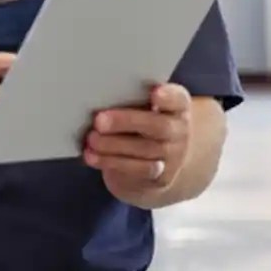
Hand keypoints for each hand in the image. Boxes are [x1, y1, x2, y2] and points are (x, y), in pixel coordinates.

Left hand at [82, 84, 191, 201]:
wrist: (161, 160)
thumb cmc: (145, 122)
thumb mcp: (146, 107)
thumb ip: (133, 98)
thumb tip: (99, 94)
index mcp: (178, 107)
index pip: (178, 99)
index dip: (169, 96)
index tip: (155, 92)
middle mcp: (179, 131)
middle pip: (159, 126)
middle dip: (127, 122)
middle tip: (99, 120)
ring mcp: (172, 156)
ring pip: (144, 150)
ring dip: (113, 145)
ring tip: (91, 139)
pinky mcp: (160, 177)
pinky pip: (135, 170)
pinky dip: (110, 162)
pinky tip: (92, 156)